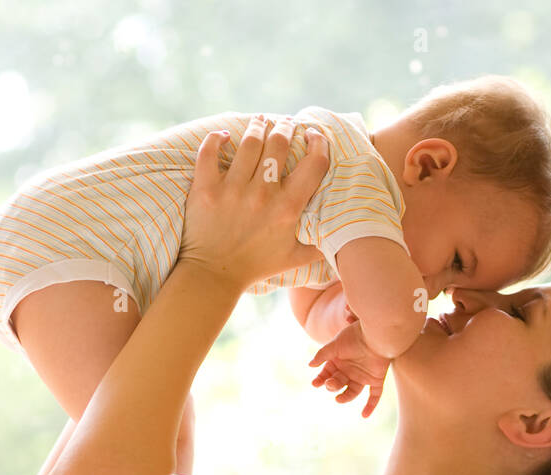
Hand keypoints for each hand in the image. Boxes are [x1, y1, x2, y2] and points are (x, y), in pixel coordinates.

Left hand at [178, 115, 330, 292]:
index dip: (319, 142)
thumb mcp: (294, 258)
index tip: (314, 135)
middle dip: (285, 127)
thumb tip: (344, 234)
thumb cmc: (256, 266)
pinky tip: (224, 136)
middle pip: (280, 143)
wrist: (214, 276)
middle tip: (285, 124)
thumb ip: (320, 244)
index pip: (315, 163)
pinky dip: (216, 139)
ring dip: (257, 126)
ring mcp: (232, 190)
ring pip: (250, 142)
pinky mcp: (206, 189)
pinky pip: (209, 152)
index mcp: (288, 209)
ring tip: (261, 121)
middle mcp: (263, 195)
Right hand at [308, 318, 388, 417]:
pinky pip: (374, 395)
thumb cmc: (354, 336)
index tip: (315, 383)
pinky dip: (371, 406)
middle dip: (332, 385)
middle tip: (330, 384)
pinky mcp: (376, 379)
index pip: (326, 374)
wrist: (375, 334)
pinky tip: (364, 416)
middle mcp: (350, 370)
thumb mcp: (335, 345)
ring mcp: (363, 376)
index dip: (320, 379)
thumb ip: (322, 355)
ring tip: (339, 399)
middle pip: (338, 383)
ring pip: (353, 391)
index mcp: (339, 362)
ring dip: (345, 397)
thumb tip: (310, 365)